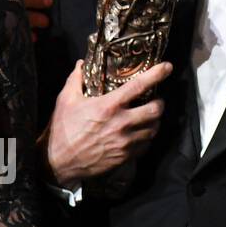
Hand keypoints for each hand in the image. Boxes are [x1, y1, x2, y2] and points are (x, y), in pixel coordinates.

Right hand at [43, 60, 169, 187]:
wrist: (57, 163)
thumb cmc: (62, 129)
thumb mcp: (65, 101)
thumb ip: (75, 80)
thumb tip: (81, 63)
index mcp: (108, 106)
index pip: (139, 85)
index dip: (157, 74)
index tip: (168, 67)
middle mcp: (121, 123)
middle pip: (156, 109)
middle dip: (159, 103)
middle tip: (154, 100)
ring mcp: (125, 141)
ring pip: (154, 128)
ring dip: (154, 121)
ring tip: (148, 117)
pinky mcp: (126, 156)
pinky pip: (146, 144)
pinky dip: (146, 137)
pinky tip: (140, 133)